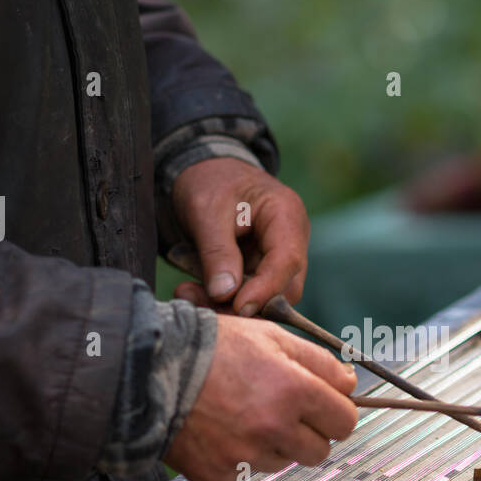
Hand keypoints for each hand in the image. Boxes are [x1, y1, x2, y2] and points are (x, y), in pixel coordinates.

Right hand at [163, 314, 357, 480]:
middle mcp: (273, 429)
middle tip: (284, 411)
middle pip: (319, 451)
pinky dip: (240, 455)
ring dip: (274, 444)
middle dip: (309, 432)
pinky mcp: (219, 474)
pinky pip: (247, 471)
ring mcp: (245, 456)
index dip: (337, 411)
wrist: (148, 370)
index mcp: (294, 392)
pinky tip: (222, 429)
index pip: (344, 421)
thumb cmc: (211, 348)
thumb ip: (319, 362)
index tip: (325, 406)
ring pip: (283, 462)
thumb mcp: (271, 337)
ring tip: (245, 414)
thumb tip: (349, 385)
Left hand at [170, 157, 308, 316]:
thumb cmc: (210, 181)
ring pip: (266, 298)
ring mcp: (278, 257)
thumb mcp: (206, 210)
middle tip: (204, 305)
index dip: (266, 289)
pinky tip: (194, 292)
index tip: (239, 307)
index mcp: (286, 215)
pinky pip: (248, 294)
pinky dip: (223, 299)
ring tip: (189, 294)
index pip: (287, 261)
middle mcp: (291, 240)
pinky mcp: (260, 270)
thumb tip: (224, 293)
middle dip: (247, 304)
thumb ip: (217, 251)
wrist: (205, 173)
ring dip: (229, 305)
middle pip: (284, 288)